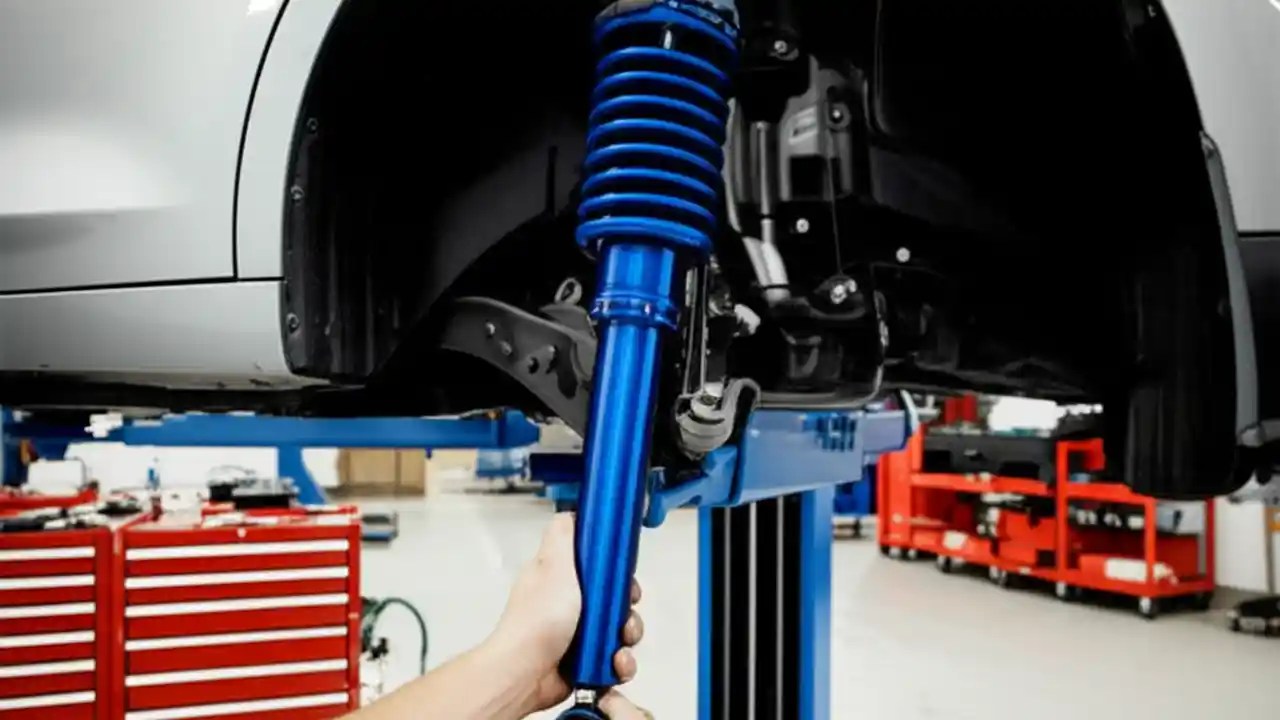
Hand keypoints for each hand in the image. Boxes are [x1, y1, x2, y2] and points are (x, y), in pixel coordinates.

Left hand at [489, 513, 645, 714]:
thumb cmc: (536, 621)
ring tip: (619, 646)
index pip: (600, 567)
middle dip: (628, 611)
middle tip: (624, 617)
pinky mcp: (586, 661)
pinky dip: (620, 663)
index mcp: (562, 578)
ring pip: (620, 631)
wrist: (526, 673)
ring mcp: (578, 634)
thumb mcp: (552, 564)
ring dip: (628, 639)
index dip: (618, 573)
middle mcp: (570, 605)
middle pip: (616, 601)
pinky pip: (615, 660)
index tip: (625, 580)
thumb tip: (571, 512)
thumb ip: (563, 535)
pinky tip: (615, 663)